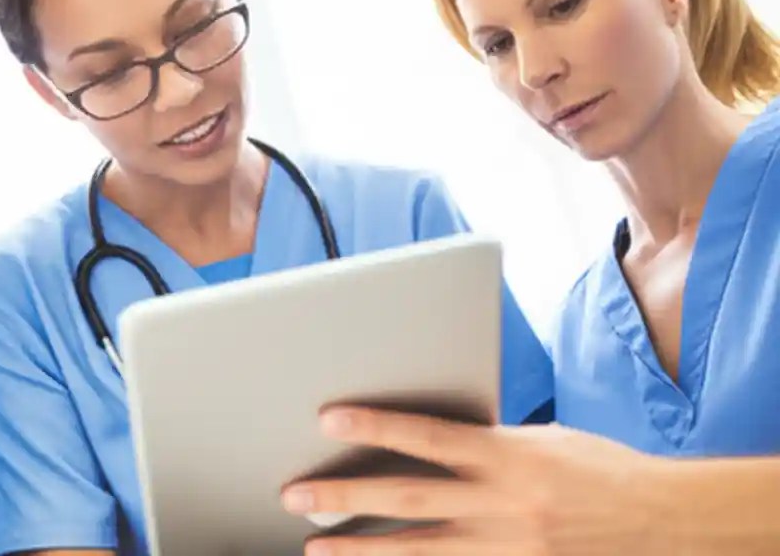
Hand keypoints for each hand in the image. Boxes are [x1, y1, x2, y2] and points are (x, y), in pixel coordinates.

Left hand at [280, 407, 673, 554]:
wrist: (666, 524)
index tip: (329, 419)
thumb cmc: (600, 472)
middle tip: (295, 496)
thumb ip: (486, 444)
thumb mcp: (543, 441)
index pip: (428, 436)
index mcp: (510, 456)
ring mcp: (509, 548)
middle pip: (407, 499)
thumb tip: (431, 441)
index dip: (376, 426)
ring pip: (417, 551)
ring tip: (316, 546)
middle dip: (345, 497)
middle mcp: (504, 504)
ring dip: (362, 548)